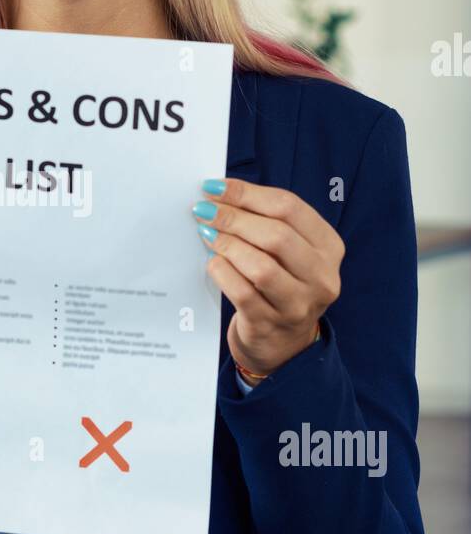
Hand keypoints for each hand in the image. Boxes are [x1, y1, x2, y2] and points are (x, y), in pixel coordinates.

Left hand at [192, 177, 344, 376]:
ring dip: (227, 245)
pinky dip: (222, 272)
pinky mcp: (270, 325)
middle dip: (233, 218)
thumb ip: (264, 221)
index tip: (215, 187)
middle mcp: (321, 276)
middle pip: (276, 235)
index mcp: (328, 247)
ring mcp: (298, 305)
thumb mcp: (287, 252)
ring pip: (260, 266)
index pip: (289, 207)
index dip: (247, 193)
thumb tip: (219, 194)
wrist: (283, 345)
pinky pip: (241, 292)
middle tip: (204, 210)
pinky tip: (213, 263)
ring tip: (207, 235)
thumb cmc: (280, 284)